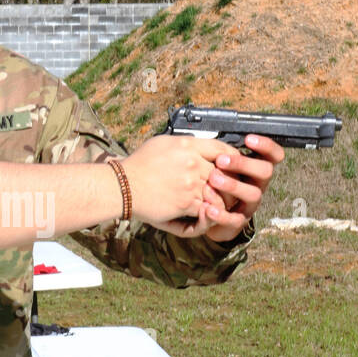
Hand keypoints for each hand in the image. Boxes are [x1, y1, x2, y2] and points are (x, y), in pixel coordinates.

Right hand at [123, 134, 244, 237]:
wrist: (123, 186)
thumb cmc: (139, 164)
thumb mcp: (163, 142)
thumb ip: (186, 144)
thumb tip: (202, 146)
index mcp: (188, 145)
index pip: (223, 149)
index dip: (233, 159)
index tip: (234, 166)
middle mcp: (192, 163)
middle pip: (226, 173)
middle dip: (231, 183)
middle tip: (233, 188)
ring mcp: (190, 184)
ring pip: (220, 193)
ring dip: (223, 200)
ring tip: (221, 203)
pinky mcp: (185, 203)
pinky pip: (208, 209)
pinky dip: (211, 213)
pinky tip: (209, 213)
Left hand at [200, 135, 284, 242]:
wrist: (210, 215)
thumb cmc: (218, 184)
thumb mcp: (222, 166)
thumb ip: (223, 153)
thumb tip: (217, 133)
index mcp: (256, 169)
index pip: (274, 156)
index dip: (267, 146)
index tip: (249, 139)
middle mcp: (257, 185)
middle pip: (265, 172)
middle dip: (244, 164)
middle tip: (221, 160)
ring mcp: (250, 204)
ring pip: (253, 194)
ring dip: (233, 185)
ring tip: (213, 180)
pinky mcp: (238, 222)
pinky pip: (235, 220)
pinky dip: (221, 214)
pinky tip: (208, 207)